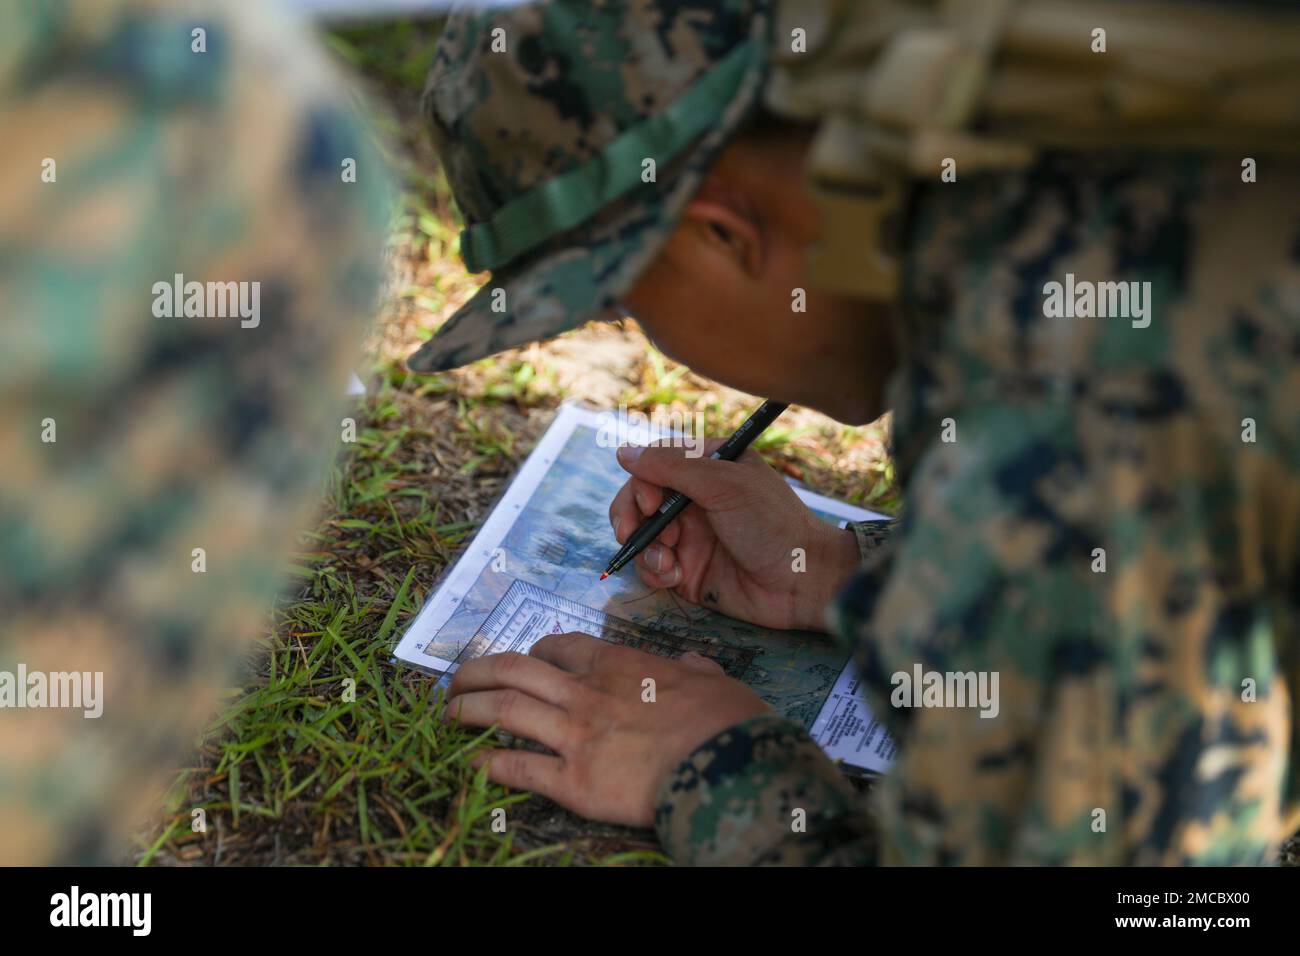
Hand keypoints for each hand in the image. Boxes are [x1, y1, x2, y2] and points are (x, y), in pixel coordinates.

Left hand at [445, 635, 769, 826]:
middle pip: (514, 670)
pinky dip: (489, 763)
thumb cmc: (728, 721)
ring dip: (468, 709)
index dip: (533, 652)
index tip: (524, 660)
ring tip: (447, 714)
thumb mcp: (714, 680)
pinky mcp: (572, 782)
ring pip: (504, 710)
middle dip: (477, 671)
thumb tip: (689, 661)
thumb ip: (693, 668)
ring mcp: (574, 736)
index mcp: (617, 664)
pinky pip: (518, 767)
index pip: (558, 647)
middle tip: (457, 681)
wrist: (727, 766)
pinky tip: (473, 764)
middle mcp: (585, 693)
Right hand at [609, 440, 859, 630]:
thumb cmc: (771, 523)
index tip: (649, 504)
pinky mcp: (687, 571)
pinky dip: (654, 571)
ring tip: (667, 562)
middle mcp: (695, 499)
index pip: (656, 463)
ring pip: (641, 535)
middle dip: (629, 516)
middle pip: (639, 500)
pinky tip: (674, 577)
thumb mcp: (724, 484)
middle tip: (630, 533)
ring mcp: (690, 537)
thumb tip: (622, 453)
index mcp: (708, 468)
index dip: (642, 482)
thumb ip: (672, 467)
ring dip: (644, 548)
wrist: (801, 582)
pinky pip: (652, 567)